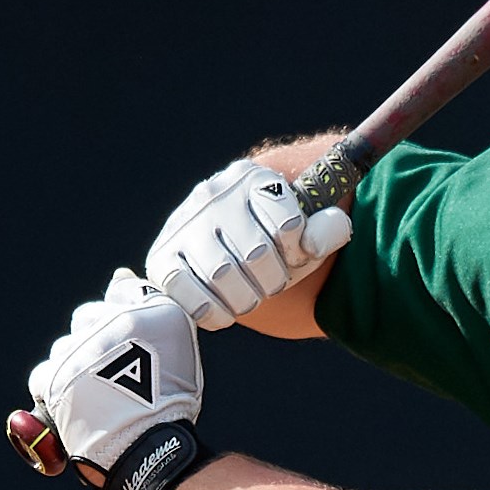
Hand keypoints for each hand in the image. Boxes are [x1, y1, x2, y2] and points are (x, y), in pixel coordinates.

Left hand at [27, 270, 210, 489]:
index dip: (123, 322)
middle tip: (114, 371)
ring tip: (94, 391)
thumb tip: (118, 276)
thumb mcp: (176, 341)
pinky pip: (42, 374)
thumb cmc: (169, 396)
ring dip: (73, 364)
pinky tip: (72, 401)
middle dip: (94, 339)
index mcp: (145, 311)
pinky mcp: (56, 379)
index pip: (118, 294)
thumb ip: (146, 303)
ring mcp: (80, 352)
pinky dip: (53, 387)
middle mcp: (110, 325)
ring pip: (63, 347)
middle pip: (85, 319)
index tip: (134, 349)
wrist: (149, 445)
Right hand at [144, 159, 351, 329]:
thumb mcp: (310, 230)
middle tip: (273, 282)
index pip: (287, 223)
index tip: (296, 255)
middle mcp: (213, 194)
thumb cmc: (275, 240)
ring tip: (251, 295)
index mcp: (253, 179)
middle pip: (255, 254)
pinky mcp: (160, 258)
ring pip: (221, 275)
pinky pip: (185, 292)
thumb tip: (312, 243)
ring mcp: (182, 225)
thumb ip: (329, 228)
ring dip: (246, 298)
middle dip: (273, 279)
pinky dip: (212, 310)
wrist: (227, 248)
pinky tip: (225, 310)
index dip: (298, 250)